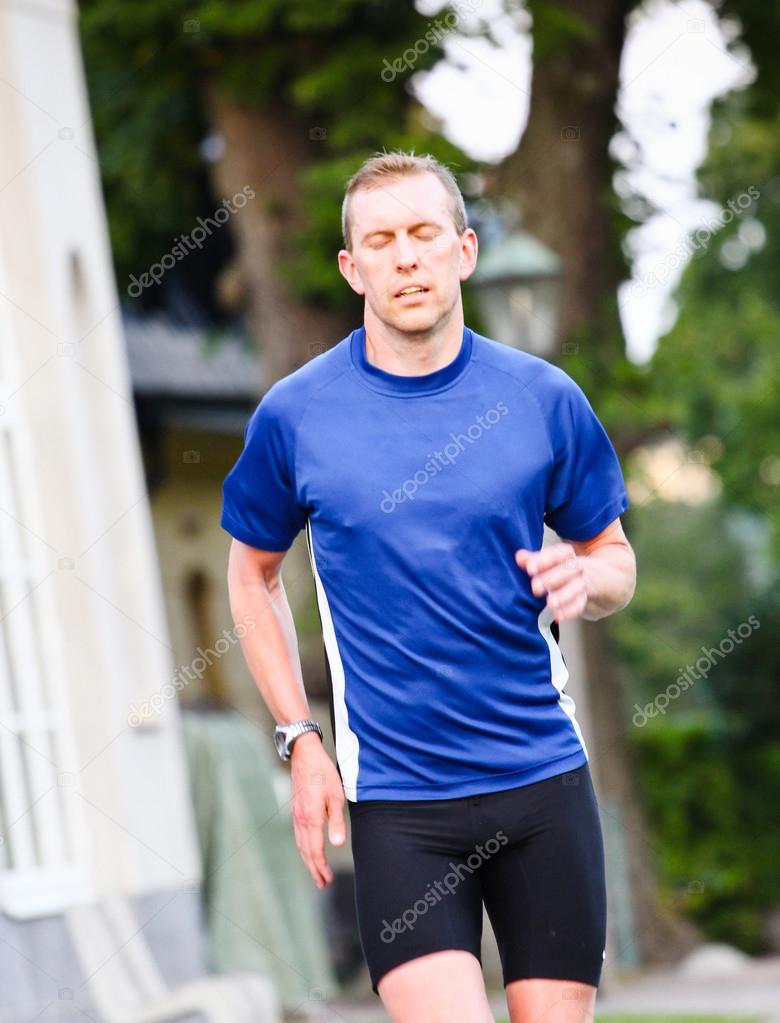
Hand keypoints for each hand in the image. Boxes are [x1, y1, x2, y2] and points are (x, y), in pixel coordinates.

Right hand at [289, 732, 345, 888]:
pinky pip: (298, 835)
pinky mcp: (296, 809)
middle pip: (305, 851)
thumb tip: (337, 844)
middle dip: (313, 868)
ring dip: (308, 860)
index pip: (315, 850)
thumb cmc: (323, 773)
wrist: (305, 754)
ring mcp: (296, 815)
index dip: (321, 867)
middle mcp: (300, 819)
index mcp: (311, 818)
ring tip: (315, 871)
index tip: (327, 879)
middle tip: (321, 883)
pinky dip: (303, 847)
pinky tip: (308, 849)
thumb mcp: (336, 795)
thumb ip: (336, 821)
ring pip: (300, 844)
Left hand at [515, 543, 587, 622]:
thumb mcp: (548, 561)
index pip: (560, 553)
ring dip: (563, 596)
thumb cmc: (561, 567)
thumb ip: (532, 559)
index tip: (530, 568)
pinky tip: (557, 616)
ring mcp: (582, 583)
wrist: (590, 576)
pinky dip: (568, 611)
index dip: (545, 560)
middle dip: (551, 579)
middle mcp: (576, 567)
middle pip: (568, 570)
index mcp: (567, 555)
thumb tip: (519, 557)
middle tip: (535, 588)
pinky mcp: (583, 598)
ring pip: (576, 588)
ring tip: (549, 603)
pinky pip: (579, 604)